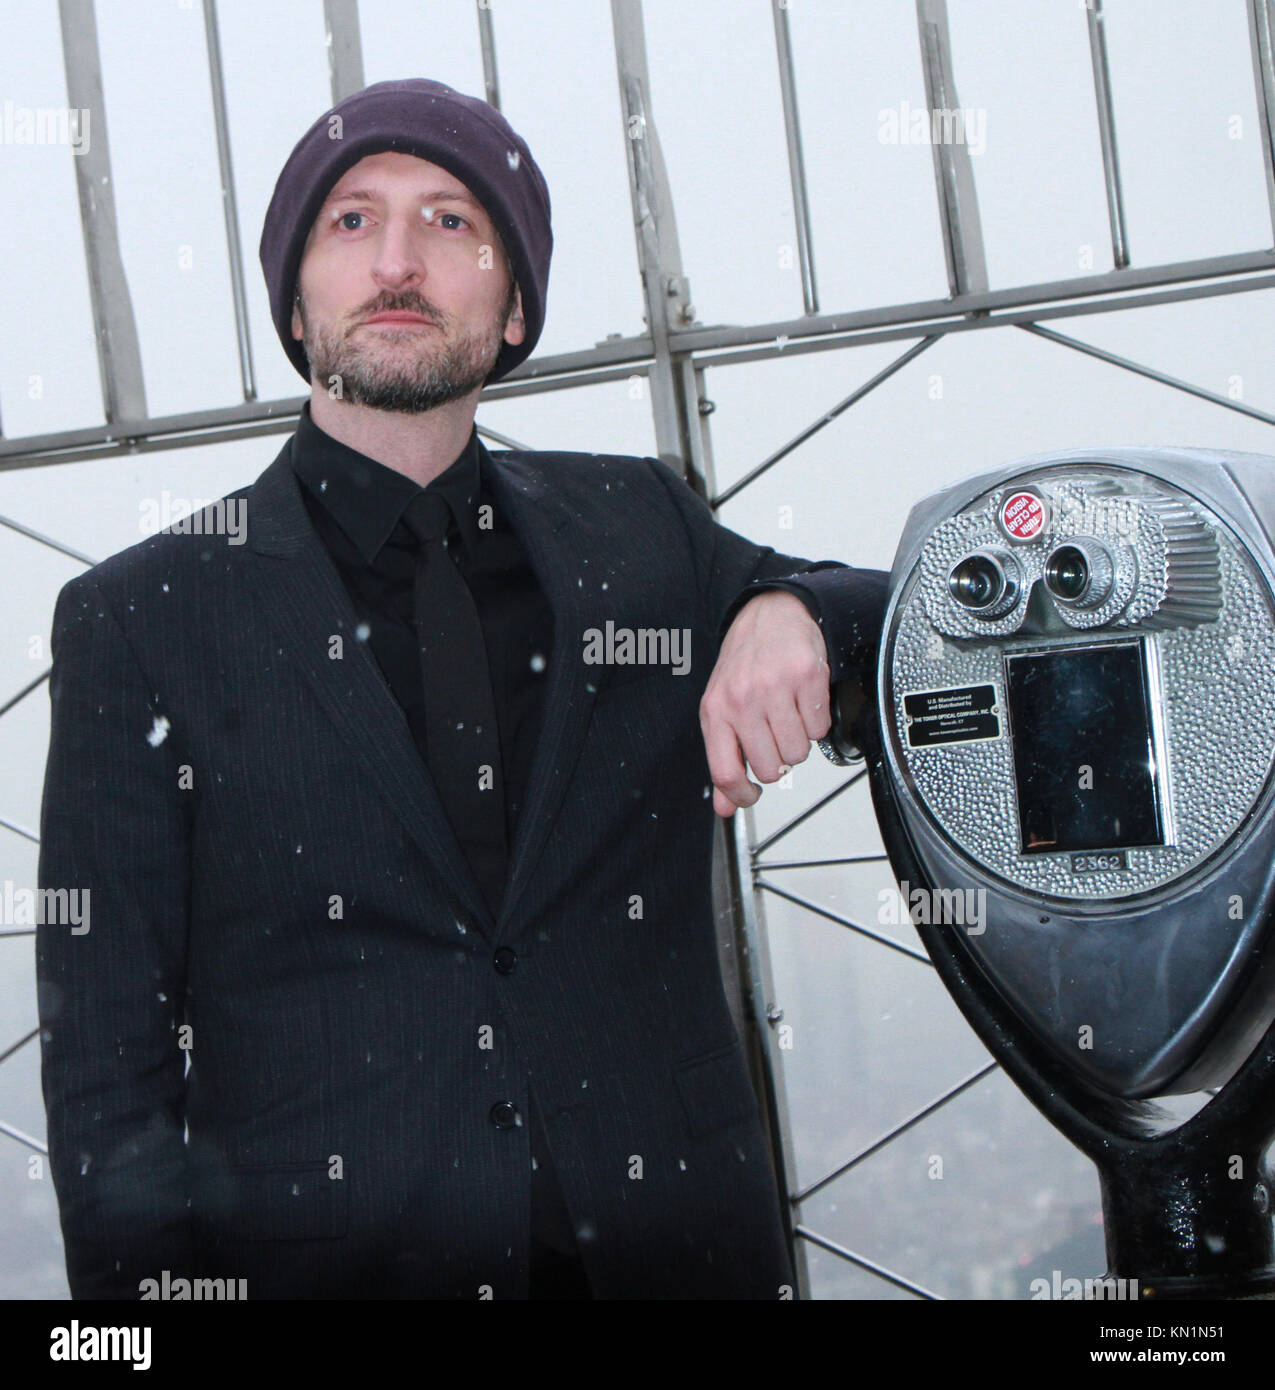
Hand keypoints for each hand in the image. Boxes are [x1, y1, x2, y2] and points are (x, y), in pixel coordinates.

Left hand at [700, 590, 832, 816]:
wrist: (770, 614)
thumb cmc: (745, 665)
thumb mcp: (722, 709)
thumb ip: (724, 758)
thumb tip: (726, 806)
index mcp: (715, 711)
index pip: (725, 772)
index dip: (741, 795)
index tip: (752, 795)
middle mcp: (742, 699)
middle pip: (770, 768)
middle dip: (778, 761)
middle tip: (775, 735)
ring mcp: (775, 686)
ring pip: (798, 753)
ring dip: (798, 740)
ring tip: (789, 714)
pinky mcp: (806, 675)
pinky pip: (820, 728)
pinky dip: (816, 721)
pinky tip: (803, 700)